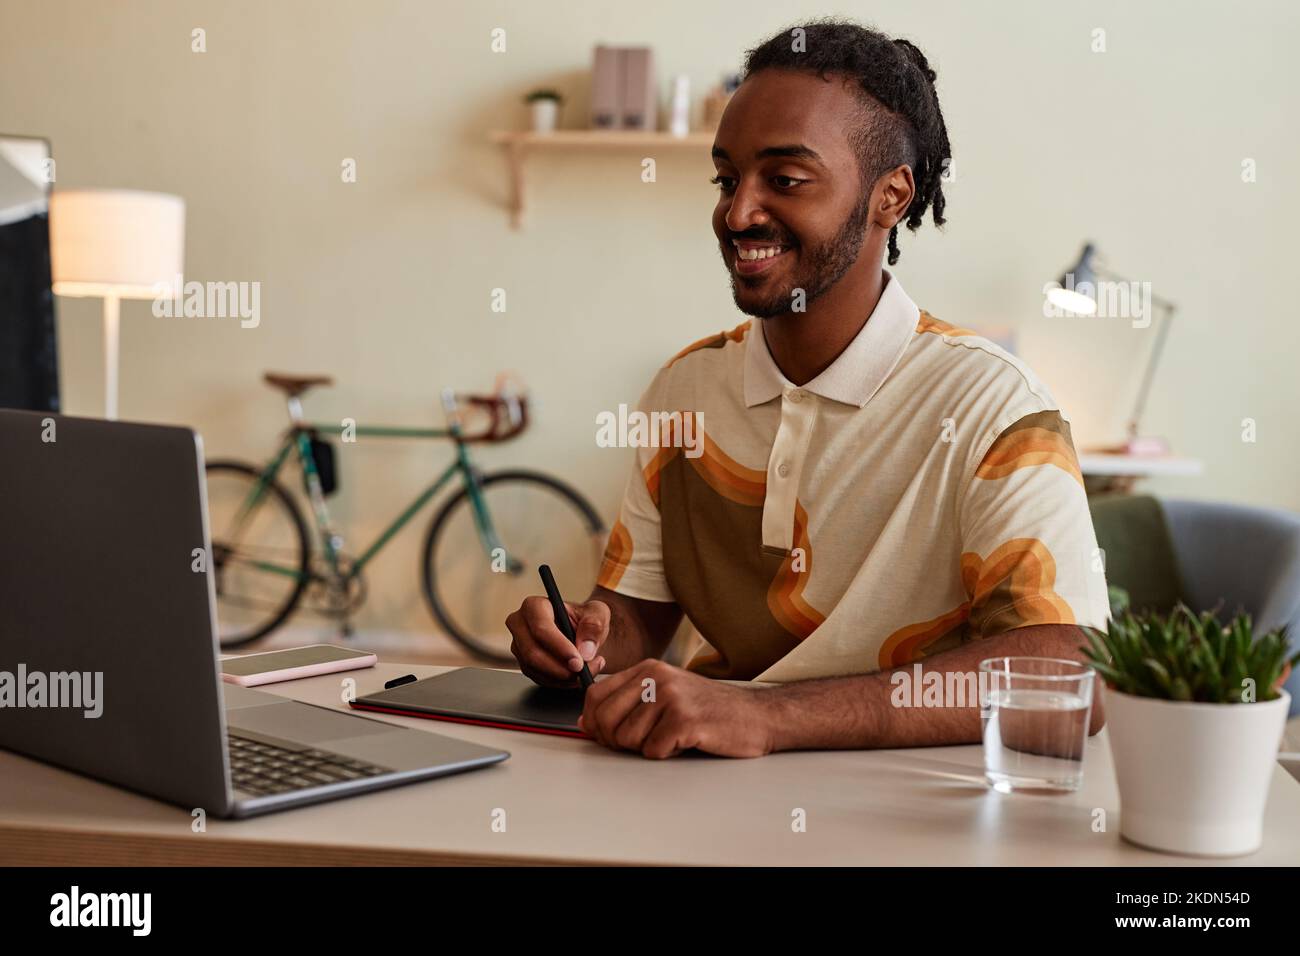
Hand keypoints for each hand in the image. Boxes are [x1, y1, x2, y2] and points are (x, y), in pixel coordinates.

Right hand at [506, 595, 609, 687]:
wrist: (583, 633)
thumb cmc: (586, 619)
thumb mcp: (598, 614)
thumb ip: (593, 626)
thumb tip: (585, 650)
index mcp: (534, 606)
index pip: (541, 629)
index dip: (560, 648)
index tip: (578, 661)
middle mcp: (520, 625)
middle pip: (533, 653)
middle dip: (561, 668)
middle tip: (583, 671)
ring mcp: (519, 646)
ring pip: (535, 669)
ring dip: (562, 677)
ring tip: (587, 671)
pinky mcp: (524, 663)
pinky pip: (538, 679)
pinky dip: (560, 682)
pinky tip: (576, 675)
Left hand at [578, 660, 775, 758]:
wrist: (756, 715)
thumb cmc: (709, 710)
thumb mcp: (665, 696)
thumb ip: (627, 704)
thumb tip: (587, 721)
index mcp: (648, 669)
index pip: (595, 694)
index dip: (595, 722)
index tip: (607, 734)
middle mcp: (656, 677)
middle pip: (606, 720)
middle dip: (617, 741)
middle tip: (642, 742)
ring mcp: (671, 697)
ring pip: (628, 739)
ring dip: (648, 748)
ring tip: (671, 737)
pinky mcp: (684, 720)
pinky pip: (653, 750)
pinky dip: (667, 754)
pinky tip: (685, 742)